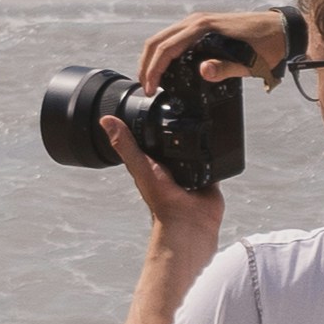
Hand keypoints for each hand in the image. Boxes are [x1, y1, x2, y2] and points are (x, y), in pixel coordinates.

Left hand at [104, 115, 225, 236]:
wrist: (188, 220)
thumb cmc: (161, 199)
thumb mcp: (140, 165)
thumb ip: (126, 145)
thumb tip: (106, 121)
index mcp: (153, 162)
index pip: (152, 137)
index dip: (152, 122)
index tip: (154, 104)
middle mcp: (172, 166)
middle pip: (177, 141)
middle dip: (181, 128)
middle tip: (185, 109)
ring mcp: (192, 171)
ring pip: (197, 148)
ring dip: (200, 139)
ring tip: (203, 121)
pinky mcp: (209, 176)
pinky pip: (216, 160)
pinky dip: (217, 152)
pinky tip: (218, 141)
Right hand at [136, 8, 289, 90]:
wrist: (282, 29)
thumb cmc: (267, 45)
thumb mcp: (248, 62)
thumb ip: (225, 68)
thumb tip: (203, 71)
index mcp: (203, 27)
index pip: (166, 47)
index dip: (154, 69)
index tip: (151, 88)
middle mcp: (196, 21)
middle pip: (158, 40)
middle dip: (146, 64)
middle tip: (145, 86)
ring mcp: (198, 21)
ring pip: (163, 37)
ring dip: (153, 57)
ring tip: (151, 79)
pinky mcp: (203, 26)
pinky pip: (174, 37)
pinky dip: (164, 51)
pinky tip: (166, 66)